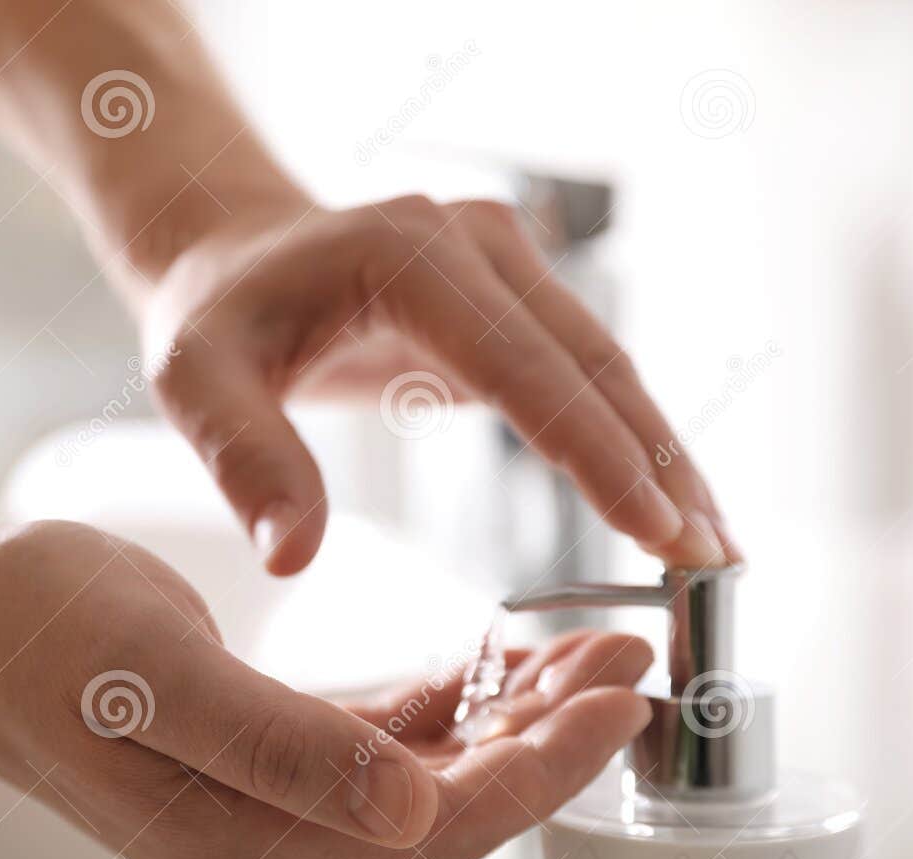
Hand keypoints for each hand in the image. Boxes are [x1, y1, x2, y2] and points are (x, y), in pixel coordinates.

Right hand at [0, 520, 652, 858]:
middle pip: (444, 809)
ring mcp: (261, 810)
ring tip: (583, 649)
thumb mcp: (158, 677)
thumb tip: (411, 805)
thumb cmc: (39, 635)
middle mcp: (260, 846)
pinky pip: (378, 746)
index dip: (536, 771)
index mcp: (238, 846)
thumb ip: (285, 747)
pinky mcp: (261, 763)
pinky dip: (446, 705)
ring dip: (508, 718)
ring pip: (422, 777)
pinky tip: (494, 658)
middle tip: (625, 660)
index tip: (613, 702)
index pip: (429, 829)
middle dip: (547, 739)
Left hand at [141, 195, 738, 575]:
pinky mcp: (516, 296)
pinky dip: (631, 441)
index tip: (656, 528)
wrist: (231, 255)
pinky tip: (667, 505)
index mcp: (411, 255)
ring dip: (665, 457)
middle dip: (659, 466)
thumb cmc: (212, 319)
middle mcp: (477, 243)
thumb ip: (246, 461)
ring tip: (716, 549)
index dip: (594, 451)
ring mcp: (506, 262)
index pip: (523, 362)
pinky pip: (587, 375)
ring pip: (608, 369)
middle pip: (592, 363)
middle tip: (714, 562)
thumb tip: (295, 558)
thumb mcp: (197, 384)